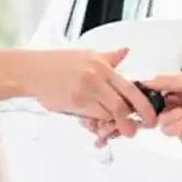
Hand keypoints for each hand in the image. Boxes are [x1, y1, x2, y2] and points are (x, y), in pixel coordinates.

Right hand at [17, 48, 157, 136]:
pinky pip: (91, 118)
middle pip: (121, 105)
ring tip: (112, 127)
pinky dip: (96, 123)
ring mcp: (84, 92)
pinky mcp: (73, 103)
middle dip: (131, 121)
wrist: (31, 71)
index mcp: (102, 66)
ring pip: (106, 114)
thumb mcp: (86, 55)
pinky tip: (95, 123)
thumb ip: (109, 58)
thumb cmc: (57, 63)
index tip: (150, 116)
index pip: (130, 87)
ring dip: (112, 123)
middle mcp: (95, 78)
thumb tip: (126, 51)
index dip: (143, 105)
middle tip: (134, 130)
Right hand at [87, 71, 181, 148]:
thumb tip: (143, 82)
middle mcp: (177, 110)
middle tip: (168, 113)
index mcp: (174, 95)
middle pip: (154, 118)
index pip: (150, 101)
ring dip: (177, 122)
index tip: (132, 108)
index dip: (141, 106)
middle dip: (158, 116)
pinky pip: (180, 140)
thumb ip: (164, 82)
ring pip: (166, 130)